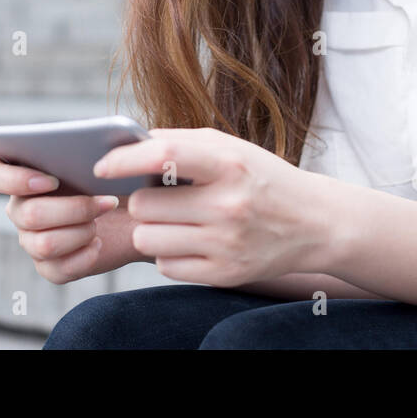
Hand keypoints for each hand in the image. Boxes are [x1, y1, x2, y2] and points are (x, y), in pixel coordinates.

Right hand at [0, 157, 119, 284]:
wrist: (132, 210)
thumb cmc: (112, 175)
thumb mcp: (103, 154)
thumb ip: (85, 145)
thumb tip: (90, 147)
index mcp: (19, 172)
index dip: (12, 180)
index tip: (51, 180)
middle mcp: (18, 208)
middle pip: (29, 215)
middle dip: (75, 208)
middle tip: (106, 201)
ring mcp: (30, 239)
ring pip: (45, 244)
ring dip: (82, 231)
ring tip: (102, 219)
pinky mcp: (48, 266)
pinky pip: (57, 270)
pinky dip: (85, 256)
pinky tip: (98, 243)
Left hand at [94, 127, 327, 287]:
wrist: (315, 223)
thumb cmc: (261, 178)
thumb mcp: (230, 148)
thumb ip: (180, 143)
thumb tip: (125, 147)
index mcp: (229, 164)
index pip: (163, 156)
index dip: (124, 160)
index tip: (101, 166)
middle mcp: (228, 205)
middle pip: (144, 205)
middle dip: (142, 200)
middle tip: (159, 197)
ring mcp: (226, 244)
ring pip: (147, 238)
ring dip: (150, 228)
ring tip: (174, 219)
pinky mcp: (225, 274)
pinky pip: (164, 266)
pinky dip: (168, 253)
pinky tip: (190, 240)